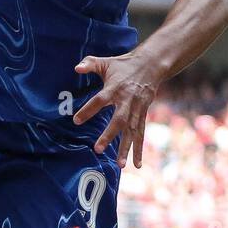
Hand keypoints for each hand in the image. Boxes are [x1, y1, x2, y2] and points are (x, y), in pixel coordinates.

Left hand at [72, 52, 161, 168]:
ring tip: (120, 165)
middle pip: (118, 120)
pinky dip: (139, 150)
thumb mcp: (106, 62)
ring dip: (126, 148)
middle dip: (109, 135)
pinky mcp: (143, 115)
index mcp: (115, 87)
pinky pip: (140, 134)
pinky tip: (137, 165)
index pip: (99, 100)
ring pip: (131, 131)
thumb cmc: (123, 65)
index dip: (88, 110)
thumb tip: (76, 68)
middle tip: (98, 149)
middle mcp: (127, 101)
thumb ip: (90, 64)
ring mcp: (137, 110)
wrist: (151, 65)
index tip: (76, 121)